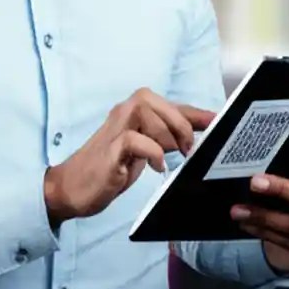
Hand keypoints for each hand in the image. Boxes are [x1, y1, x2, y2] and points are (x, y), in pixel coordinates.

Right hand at [45, 88, 215, 225]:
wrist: (71, 188)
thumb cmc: (110, 168)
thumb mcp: (144, 151)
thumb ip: (166, 139)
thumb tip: (198, 133)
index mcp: (132, 114)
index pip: (168, 105)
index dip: (195, 112)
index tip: (218, 120)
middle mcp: (121, 115)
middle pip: (154, 100)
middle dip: (177, 122)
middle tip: (187, 149)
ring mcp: (113, 130)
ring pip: (144, 111)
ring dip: (165, 135)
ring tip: (169, 157)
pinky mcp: (109, 150)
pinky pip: (134, 139)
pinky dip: (151, 152)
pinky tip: (155, 167)